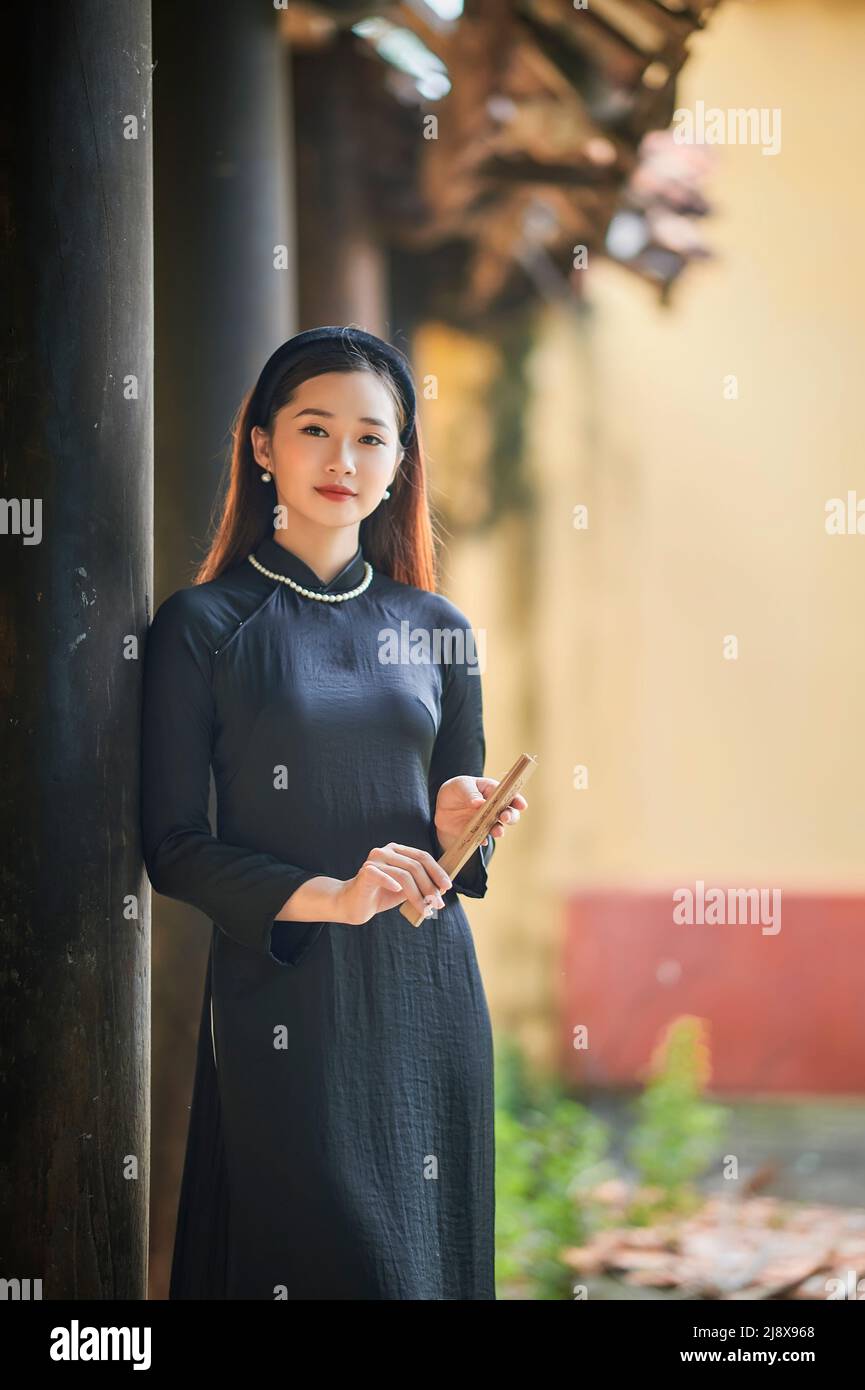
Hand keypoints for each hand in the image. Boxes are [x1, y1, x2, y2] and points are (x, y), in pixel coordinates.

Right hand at [337, 843, 453, 924]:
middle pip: (415, 866)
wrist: (353, 904)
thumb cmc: (381, 895)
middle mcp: (386, 851)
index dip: (437, 871)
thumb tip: (442, 887)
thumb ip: (420, 884)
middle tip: (438, 904)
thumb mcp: (405, 889)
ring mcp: (375, 860)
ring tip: (425, 909)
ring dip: (418, 895)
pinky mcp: (365, 871)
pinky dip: (392, 883)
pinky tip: (398, 893)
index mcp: (397, 851)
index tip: (447, 887)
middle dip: (430, 886)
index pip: (422, 856)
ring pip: (404, 875)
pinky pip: (381, 875)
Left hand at [434, 775, 527, 851]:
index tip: (521, 805)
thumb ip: (470, 793)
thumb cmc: (457, 789)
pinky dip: (482, 840)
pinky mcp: (477, 833)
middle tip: (505, 817)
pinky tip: (481, 840)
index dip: (517, 800)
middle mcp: (494, 808)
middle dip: (510, 816)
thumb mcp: (461, 786)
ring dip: (499, 830)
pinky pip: (482, 838)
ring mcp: (486, 822)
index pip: (509, 795)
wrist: (443, 805)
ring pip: (498, 827)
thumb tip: (479, 802)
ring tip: (497, 832)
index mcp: (493, 791)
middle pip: (509, 814)